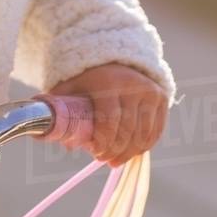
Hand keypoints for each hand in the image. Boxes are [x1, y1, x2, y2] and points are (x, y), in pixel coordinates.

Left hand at [45, 63, 167, 166]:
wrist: (115, 56)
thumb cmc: (87, 76)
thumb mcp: (70, 86)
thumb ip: (60, 108)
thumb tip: (55, 139)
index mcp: (108, 82)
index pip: (111, 121)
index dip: (104, 142)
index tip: (95, 153)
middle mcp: (133, 85)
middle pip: (128, 130)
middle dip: (116, 151)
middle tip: (105, 160)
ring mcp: (150, 91)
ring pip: (143, 133)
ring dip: (130, 152)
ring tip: (117, 160)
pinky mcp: (161, 97)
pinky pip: (156, 130)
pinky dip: (145, 145)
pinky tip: (133, 152)